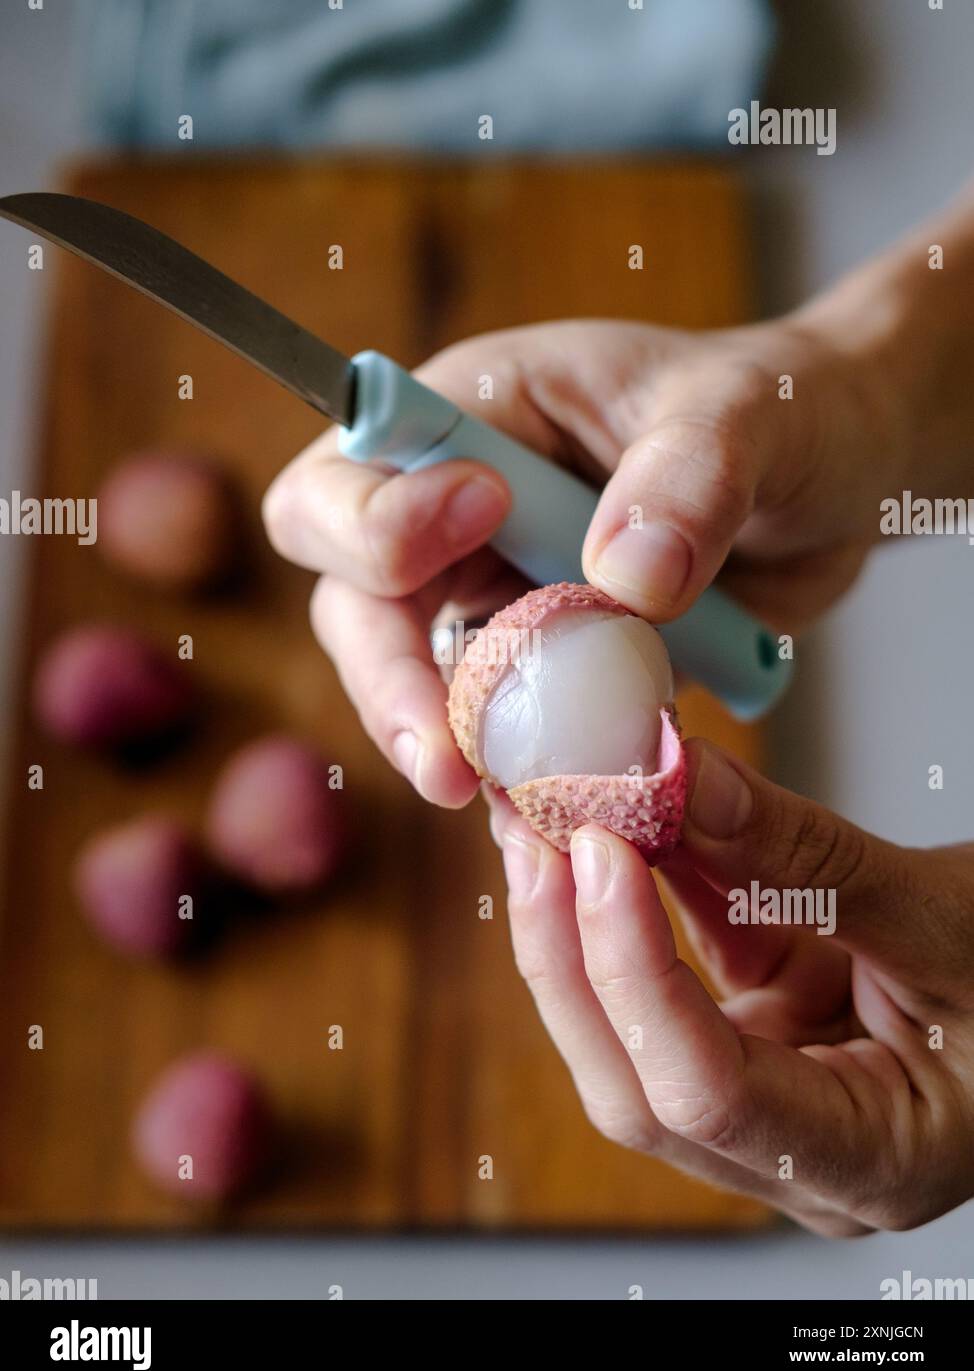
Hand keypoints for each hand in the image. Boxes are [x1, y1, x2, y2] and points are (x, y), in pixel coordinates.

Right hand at [263, 314, 899, 807]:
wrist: (829, 481)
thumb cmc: (779, 409)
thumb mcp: (747, 414)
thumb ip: (690, 477)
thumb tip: (626, 580)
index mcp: (475, 419)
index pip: (351, 474)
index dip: (380, 517)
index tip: (488, 519)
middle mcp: (459, 515)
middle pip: (357, 603)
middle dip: (391, 679)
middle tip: (448, 758)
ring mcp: (499, 599)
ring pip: (423, 688)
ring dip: (457, 751)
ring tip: (522, 806)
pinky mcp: (549, 672)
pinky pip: (508, 737)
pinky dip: (530, 784)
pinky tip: (566, 822)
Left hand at [485, 742, 973, 1236]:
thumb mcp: (945, 919)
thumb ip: (806, 858)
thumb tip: (677, 781)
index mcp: (863, 1164)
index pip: (703, 1092)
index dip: (632, 972)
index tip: (594, 854)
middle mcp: (795, 1148)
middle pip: (635, 1077)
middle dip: (569, 950)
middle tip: (533, 831)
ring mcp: (769, 1087)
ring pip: (635, 1026)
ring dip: (583, 918)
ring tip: (543, 815)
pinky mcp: (760, 1024)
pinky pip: (681, 960)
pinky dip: (643, 892)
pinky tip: (607, 824)